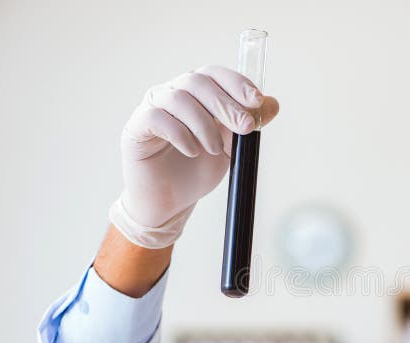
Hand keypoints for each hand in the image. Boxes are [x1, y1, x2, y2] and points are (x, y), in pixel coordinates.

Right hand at [118, 65, 279, 228]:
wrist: (170, 201)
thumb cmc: (196, 169)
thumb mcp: (231, 147)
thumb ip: (248, 125)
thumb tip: (273, 104)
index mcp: (195, 94)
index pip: (214, 74)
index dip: (236, 83)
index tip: (256, 100)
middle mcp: (172, 94)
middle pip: (197, 81)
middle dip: (226, 104)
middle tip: (245, 126)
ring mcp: (152, 108)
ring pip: (179, 99)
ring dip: (204, 124)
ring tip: (214, 149)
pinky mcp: (136, 128)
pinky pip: (157, 118)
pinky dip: (180, 134)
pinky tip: (192, 151)